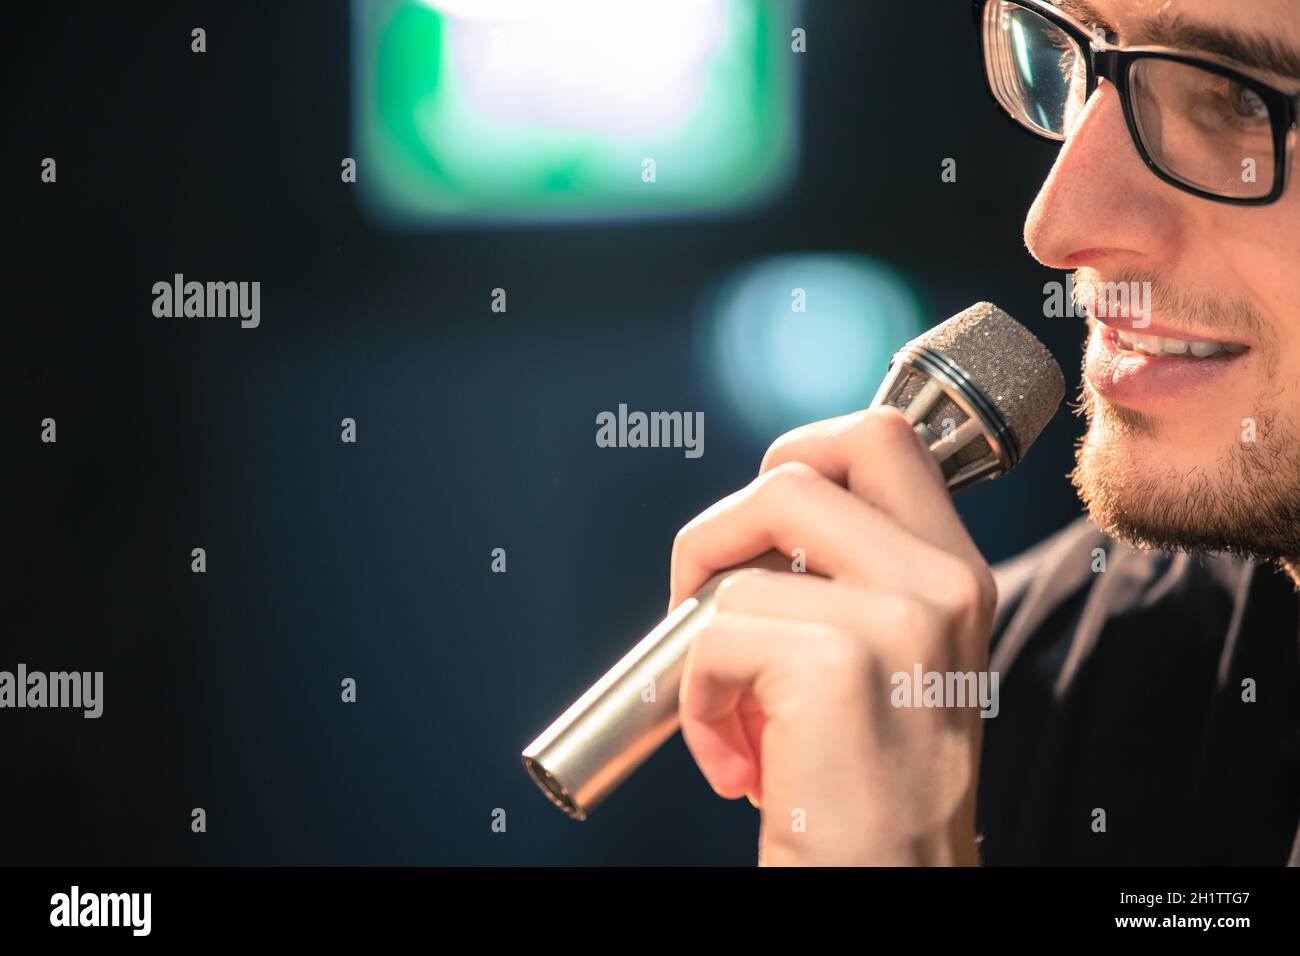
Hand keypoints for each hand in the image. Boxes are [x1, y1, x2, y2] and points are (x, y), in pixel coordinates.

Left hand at [671, 406, 996, 865]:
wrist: (889, 890)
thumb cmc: (865, 791)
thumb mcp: (885, 665)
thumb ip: (843, 582)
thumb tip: (745, 537)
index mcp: (955, 573)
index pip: (881, 437)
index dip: (798, 458)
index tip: (757, 533)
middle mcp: (945, 582)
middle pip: (800, 468)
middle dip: (720, 528)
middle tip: (706, 602)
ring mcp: (902, 617)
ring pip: (742, 563)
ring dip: (700, 642)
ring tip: (728, 715)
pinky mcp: (842, 662)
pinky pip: (715, 635)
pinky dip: (697, 701)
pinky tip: (733, 761)